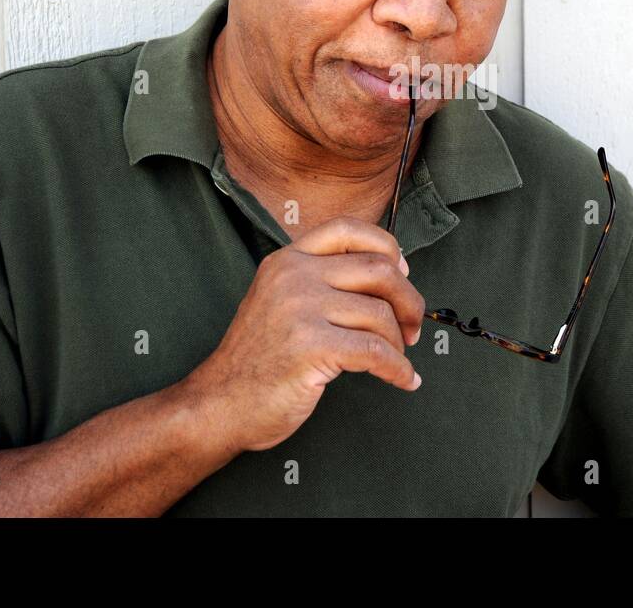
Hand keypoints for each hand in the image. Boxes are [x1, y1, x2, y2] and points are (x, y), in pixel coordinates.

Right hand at [178, 216, 424, 456]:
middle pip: (379, 270)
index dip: (387, 247)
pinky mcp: (311, 346)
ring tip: (398, 359)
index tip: (403, 274)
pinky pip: (376, 352)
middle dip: (408, 300)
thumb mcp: (282, 300)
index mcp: (287, 259)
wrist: (220, 403)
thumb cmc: (260, 358)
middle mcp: (293, 276)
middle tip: (412, 327)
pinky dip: (399, 368)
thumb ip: (323, 280)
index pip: (349, 228)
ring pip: (380, 314)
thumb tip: (395, 271)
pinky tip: (403, 379)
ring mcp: (300, 309)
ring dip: (400, 342)